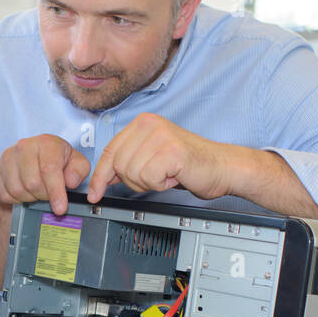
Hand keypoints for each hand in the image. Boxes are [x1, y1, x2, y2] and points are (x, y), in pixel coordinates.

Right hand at [0, 134, 92, 214]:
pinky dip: (17, 198)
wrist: (31, 159)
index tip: (60, 208)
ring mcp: (8, 157)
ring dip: (30, 197)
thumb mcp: (75, 162)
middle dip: (43, 195)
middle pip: (32, 183)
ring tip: (37, 191)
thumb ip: (79, 170)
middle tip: (48, 194)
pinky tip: (25, 192)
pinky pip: (5, 194)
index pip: (49, 169)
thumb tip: (70, 181)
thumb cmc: (56, 160)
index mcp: (46, 142)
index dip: (55, 192)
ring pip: (18, 190)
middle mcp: (24, 146)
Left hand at [87, 113, 234, 202]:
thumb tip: (104, 177)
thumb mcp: (152, 159)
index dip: (100, 176)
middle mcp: (148, 124)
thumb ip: (128, 162)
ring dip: (149, 183)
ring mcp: (160, 135)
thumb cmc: (189, 165)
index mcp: (141, 123)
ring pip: (131, 173)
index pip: (109, 151)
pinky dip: (160, 185)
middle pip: (118, 165)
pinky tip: (174, 176)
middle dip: (134, 181)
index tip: (95, 193)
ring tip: (168, 174)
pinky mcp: (171, 150)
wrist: (222, 168)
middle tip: (157, 177)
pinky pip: (148, 178)